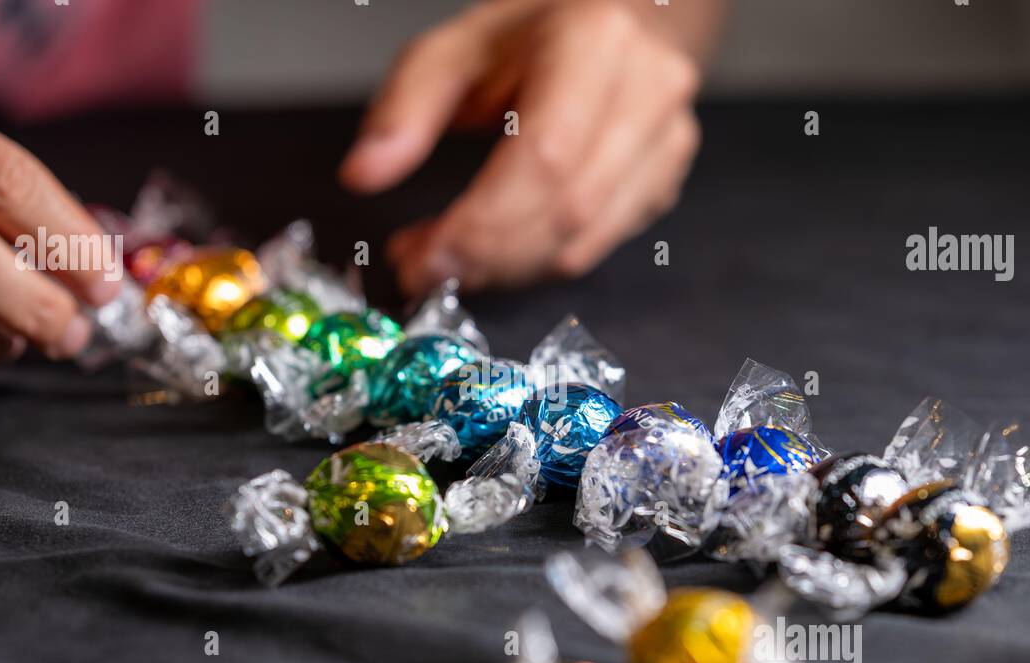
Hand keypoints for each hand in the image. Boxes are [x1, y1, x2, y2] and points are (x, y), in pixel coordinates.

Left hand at [340, 0, 704, 295]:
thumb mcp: (454, 49)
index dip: (481, 225)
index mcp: (594, 43)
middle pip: (564, 210)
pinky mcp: (665, 182)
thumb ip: (404, 110)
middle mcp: (647, 92)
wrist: (622, 18)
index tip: (423, 259)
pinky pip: (597, 248)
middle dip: (486, 258)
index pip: (542, 159)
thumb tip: (362, 174)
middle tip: (425, 269)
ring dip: (507, 270)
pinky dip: (537, 264)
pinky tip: (497, 253)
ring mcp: (667, 142)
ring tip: (452, 261)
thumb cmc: (533, 34)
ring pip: (583, 243)